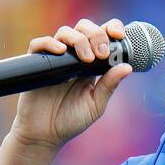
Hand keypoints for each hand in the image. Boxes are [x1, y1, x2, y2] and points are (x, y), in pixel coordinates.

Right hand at [10, 17, 131, 148]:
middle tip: (101, 54)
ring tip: (86, 59)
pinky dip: (50, 42)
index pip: (102, 35)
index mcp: (91, 64)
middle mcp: (73, 57)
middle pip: (84, 28)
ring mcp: (55, 59)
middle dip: (96, 35)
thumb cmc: (70, 120)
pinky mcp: (36, 64)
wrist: (45, 135)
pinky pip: (39, 44)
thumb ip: (109, 85)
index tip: (118, 35)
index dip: (111, 28)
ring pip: (65, 32)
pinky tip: (61, 51)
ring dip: (79, 40)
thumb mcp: (96, 104)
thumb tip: (127, 66)